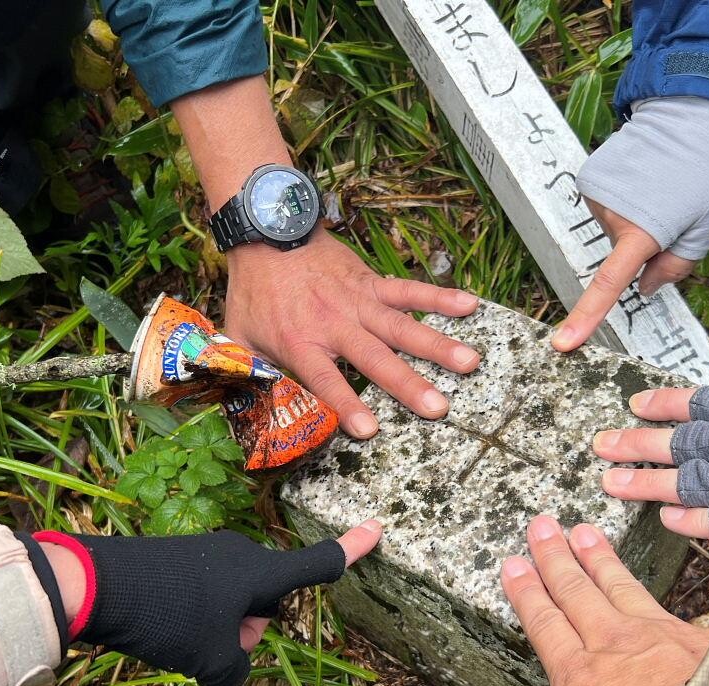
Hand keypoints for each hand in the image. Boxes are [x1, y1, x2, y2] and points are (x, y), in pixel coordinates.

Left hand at [39, 520, 383, 685]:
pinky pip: (202, 596)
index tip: (378, 528)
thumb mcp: (210, 660)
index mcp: (259, 573)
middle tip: (211, 649)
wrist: (92, 585)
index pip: (316, 565)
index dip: (350, 551)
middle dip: (249, 628)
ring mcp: (205, 555)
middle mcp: (239, 556)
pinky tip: (158, 631)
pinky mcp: (176, 560)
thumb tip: (232, 663)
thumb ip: (236, 670)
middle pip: (265, 600)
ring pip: (231, 602)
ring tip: (176, 642)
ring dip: (217, 627)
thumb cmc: (165, 619)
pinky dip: (191, 618)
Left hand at [221, 232, 481, 438]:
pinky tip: (469, 306)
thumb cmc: (254, 290)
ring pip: (401, 326)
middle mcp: (334, 324)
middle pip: (375, 357)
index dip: (347, 404)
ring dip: (436, 344)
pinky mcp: (371, 282)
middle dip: (408, 383)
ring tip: (469, 363)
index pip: (326, 380)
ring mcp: (357, 302)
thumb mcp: (239, 334)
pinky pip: (408, 290)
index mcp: (301, 342)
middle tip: (439, 408)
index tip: (370, 431)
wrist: (265, 232)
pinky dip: (438, 297)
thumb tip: (245, 408)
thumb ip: (248, 370)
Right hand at [481, 515, 708, 685]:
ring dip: (600, 558)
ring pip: (620, 587)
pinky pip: (665, 603)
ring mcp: (659, 638)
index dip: (528, 594)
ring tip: (585, 530)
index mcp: (579, 680)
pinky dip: (649, 585)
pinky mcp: (700, 640)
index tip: (514, 564)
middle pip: (578, 594)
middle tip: (542, 525)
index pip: (546, 627)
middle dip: (557, 559)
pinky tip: (649, 582)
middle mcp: (614, 647)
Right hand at [554, 97, 708, 351]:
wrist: (684, 115)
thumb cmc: (701, 174)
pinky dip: (621, 200)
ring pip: (613, 228)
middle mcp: (612, 216)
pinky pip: (605, 206)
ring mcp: (596, 196)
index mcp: (643, 232)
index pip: (609, 285)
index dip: (586, 317)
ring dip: (632, 217)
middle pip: (621, 251)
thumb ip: (674, 267)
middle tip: (670, 209)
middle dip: (642, 242)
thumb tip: (643, 288)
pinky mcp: (588, 178)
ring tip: (655, 187)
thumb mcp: (702, 228)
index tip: (564, 343)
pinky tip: (640, 178)